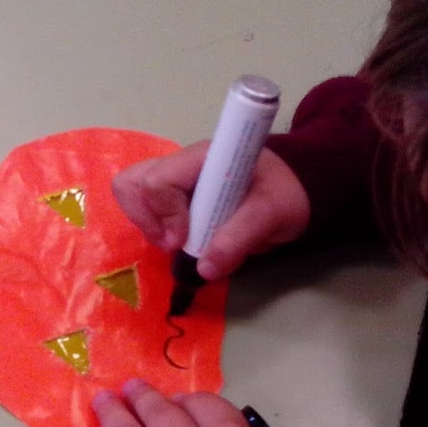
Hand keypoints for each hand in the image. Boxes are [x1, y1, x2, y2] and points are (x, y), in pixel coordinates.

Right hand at [111, 144, 309, 280]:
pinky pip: (148, 211)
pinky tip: (184, 240)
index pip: (158, 180)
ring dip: (150, 226)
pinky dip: (158, 231)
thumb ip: (239, 238)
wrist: (296, 192)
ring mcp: (176, 181)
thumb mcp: (272, 215)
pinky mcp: (176, 199)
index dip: (166, 215)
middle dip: (145, 218)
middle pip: (131, 182)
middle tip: (174, 242)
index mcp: (203, 158)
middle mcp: (181, 165)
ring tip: (180, 243)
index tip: (184, 241)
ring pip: (133, 195)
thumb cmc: (286, 193)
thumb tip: (204, 268)